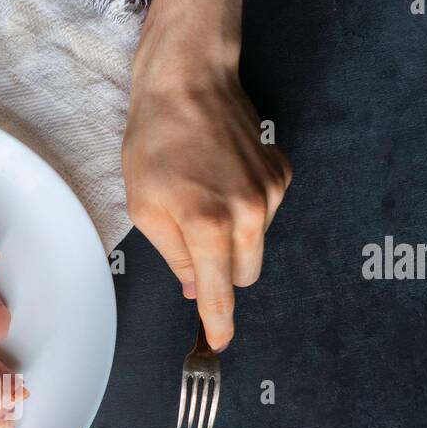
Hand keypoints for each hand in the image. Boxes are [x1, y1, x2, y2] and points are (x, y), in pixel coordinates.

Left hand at [122, 0, 291, 351]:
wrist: (189, 82)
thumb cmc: (157, 142)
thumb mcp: (145, 208)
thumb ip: (173, 256)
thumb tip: (192, 288)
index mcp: (208, 227)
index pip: (220, 294)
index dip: (219, 325)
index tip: (218, 345)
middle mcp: (249, 214)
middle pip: (245, 275)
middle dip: (221, 274)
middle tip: (193, 245)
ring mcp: (271, 193)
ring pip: (255, 243)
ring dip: (231, 236)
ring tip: (201, 195)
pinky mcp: (281, 173)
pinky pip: (265, 212)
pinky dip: (245, 208)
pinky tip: (222, 178)